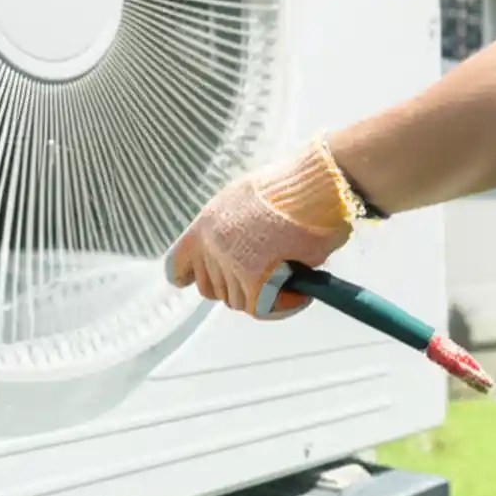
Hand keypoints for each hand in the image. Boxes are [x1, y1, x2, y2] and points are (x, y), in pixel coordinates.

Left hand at [165, 139, 354, 317]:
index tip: (188, 281)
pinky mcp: (254, 281)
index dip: (187, 275)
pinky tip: (298, 291)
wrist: (318, 186)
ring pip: (237, 301)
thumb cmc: (292, 190)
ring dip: (262, 293)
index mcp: (205, 225)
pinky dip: (282, 304)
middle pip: (211, 289)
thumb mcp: (245, 199)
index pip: (177, 264)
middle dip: (236, 286)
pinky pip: (261, 308)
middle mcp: (211, 246)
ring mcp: (231, 264)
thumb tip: (233, 253)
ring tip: (288, 272)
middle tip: (267, 273)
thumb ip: (230, 227)